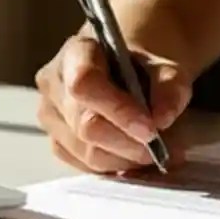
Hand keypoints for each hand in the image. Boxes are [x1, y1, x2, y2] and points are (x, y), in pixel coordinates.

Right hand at [35, 35, 191, 173]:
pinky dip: (114, 166)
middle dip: (127, 142)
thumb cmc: (141, 68)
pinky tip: (133, 156)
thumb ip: (170, 87)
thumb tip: (162, 119)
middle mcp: (54, 84)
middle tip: (159, 148)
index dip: (118, 110)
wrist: (125, 74)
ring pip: (85, 151)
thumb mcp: (166, 67)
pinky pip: (84, 165)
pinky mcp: (57, 143)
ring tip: (152, 153)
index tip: (151, 128)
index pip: (85, 83)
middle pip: (84, 124)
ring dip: (124, 158)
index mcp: (77, 52)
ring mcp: (50, 116)